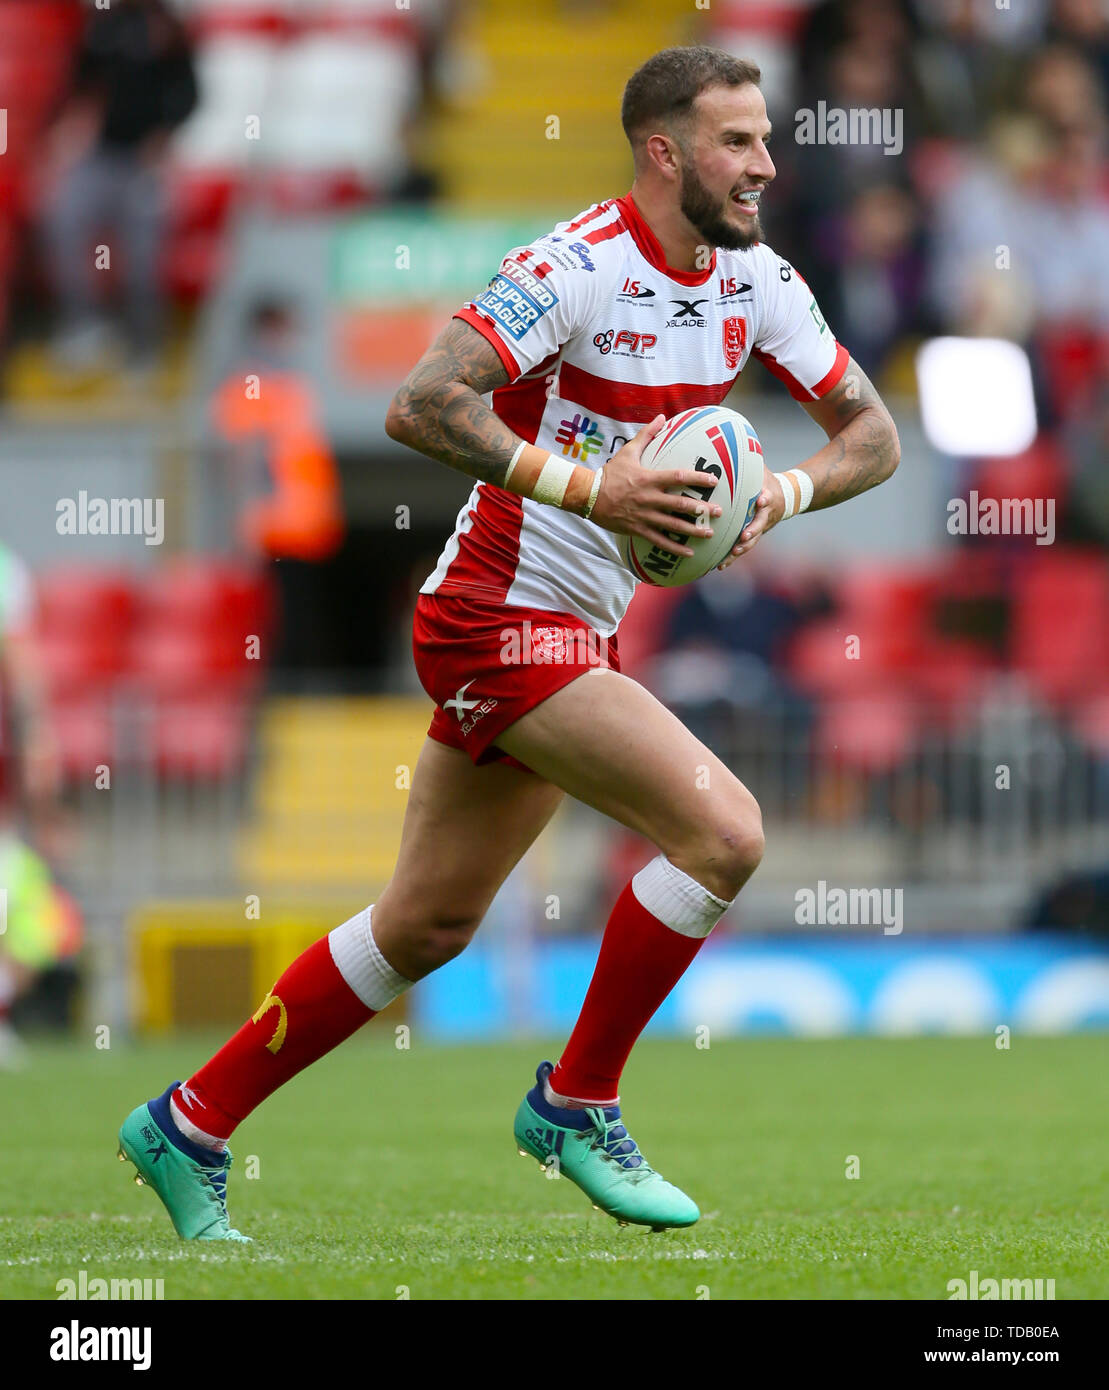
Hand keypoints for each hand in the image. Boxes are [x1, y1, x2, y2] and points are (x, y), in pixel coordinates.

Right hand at [587, 414, 724, 557]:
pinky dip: (675, 548)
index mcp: (649, 479)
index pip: (678, 478)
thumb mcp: (628, 451)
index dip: (697, 479)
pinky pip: (659, 540)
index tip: (713, 481)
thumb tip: (661, 417)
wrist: (588, 495)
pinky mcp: (638, 529)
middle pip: (680, 505)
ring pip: (672, 525)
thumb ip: (647, 435)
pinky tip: (689, 553)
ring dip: (693, 530)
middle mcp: (649, 499)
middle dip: (702, 509)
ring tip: (710, 533)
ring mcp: (644, 516)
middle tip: (719, 512)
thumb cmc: (610, 473)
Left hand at [716, 466, 784, 570]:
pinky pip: (742, 548)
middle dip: (753, 531)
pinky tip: (719, 566)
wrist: (788, 497)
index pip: (769, 498)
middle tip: (744, 536)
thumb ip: (749, 460)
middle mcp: (766, 516)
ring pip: (752, 541)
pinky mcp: (754, 536)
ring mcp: (761, 528)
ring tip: (730, 556)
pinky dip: (732, 557)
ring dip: (741, 549)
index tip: (763, 500)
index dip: (766, 499)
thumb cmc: (768, 480)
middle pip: (760, 525)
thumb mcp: (762, 469)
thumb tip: (732, 439)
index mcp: (769, 498)